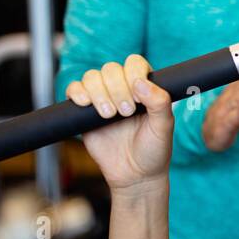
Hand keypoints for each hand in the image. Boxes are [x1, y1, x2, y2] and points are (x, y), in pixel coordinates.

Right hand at [65, 55, 173, 192]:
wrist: (135, 175)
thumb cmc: (154, 150)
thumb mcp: (164, 127)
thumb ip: (159, 102)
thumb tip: (140, 82)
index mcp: (145, 87)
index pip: (135, 63)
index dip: (133, 75)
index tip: (138, 99)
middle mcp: (123, 88)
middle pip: (110, 69)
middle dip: (116, 89)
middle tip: (125, 113)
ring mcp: (103, 98)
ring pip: (91, 77)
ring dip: (99, 93)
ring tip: (109, 116)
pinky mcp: (84, 111)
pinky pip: (74, 89)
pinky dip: (77, 93)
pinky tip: (85, 104)